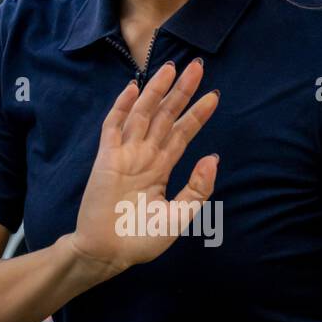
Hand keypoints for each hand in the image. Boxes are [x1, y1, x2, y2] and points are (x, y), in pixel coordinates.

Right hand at [67, 59, 219, 277]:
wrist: (108, 254)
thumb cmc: (140, 239)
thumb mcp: (179, 217)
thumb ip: (197, 189)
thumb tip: (213, 158)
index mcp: (161, 168)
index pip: (183, 134)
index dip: (197, 114)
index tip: (214, 95)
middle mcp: (144, 155)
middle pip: (166, 116)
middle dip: (181, 92)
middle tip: (198, 67)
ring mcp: (124, 154)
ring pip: (143, 115)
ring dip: (156, 91)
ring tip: (171, 68)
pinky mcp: (106, 158)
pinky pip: (114, 127)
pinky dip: (123, 107)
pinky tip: (133, 88)